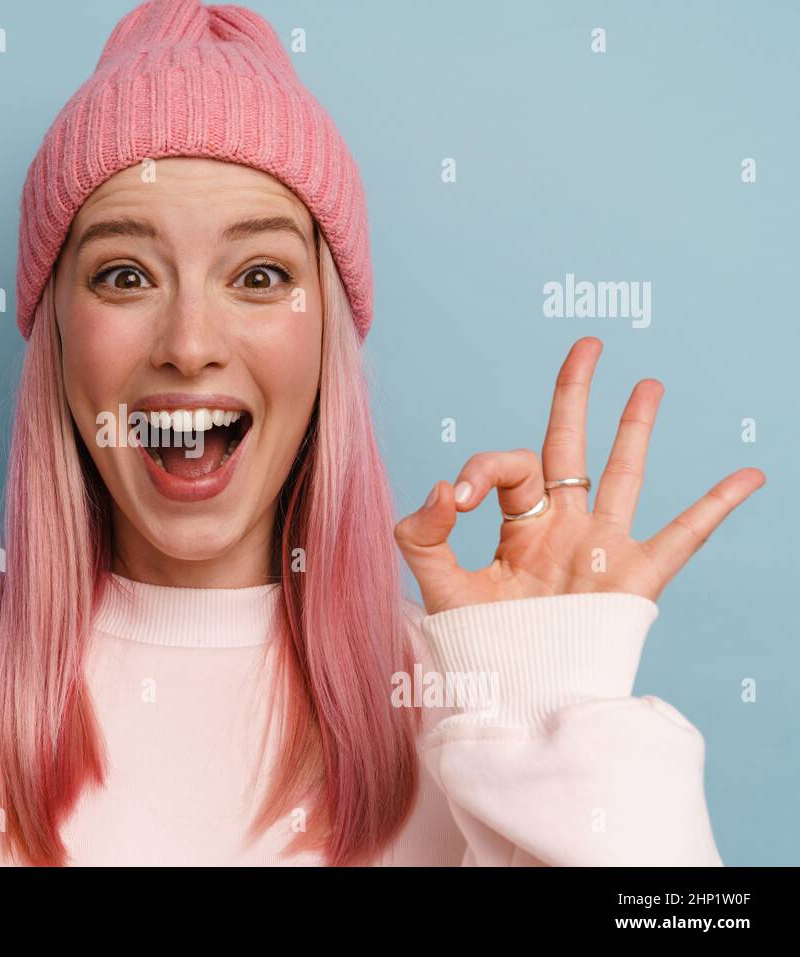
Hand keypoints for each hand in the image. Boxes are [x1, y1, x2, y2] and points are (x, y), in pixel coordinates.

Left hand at [394, 337, 764, 614]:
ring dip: (636, 428)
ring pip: (625, 474)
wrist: (514, 695)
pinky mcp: (635, 579)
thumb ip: (422, 535)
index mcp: (517, 525)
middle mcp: (563, 527)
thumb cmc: (476, 646)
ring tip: (648, 383)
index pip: (507, 468)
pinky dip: (717, 504)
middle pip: (570, 446)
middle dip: (576, 396)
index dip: (480, 469)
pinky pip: (685, 535)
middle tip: (587, 346)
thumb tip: (442, 487)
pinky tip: (749, 475)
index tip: (454, 499)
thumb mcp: (436, 586)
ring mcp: (602, 549)